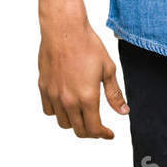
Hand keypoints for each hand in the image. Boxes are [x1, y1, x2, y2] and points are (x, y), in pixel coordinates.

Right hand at [37, 0, 125, 139]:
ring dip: (74, 123)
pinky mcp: (43, 88)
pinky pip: (49, 110)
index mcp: (87, 97)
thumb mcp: (108, 70)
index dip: (103, 134)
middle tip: (99, 128)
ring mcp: (54, 95)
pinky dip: (59, 113)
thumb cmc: (89, 47)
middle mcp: (68, 100)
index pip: (93, 128)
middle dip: (90, 132)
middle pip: (77, 129)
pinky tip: (68, 105)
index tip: (109, 134)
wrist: (65, 32)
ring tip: (84, 115)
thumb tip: (123, 112)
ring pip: (62, 122)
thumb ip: (114, 94)